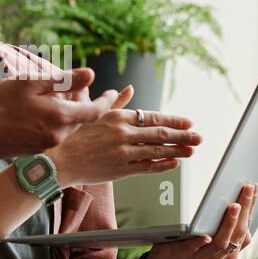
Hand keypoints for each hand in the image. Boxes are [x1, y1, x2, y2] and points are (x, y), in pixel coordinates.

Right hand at [0, 68, 119, 158]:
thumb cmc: (1, 102)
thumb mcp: (31, 84)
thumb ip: (64, 80)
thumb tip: (91, 74)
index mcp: (61, 117)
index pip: (95, 111)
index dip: (107, 102)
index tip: (115, 94)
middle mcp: (59, 135)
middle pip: (81, 119)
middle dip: (83, 104)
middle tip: (77, 88)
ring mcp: (47, 146)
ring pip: (67, 127)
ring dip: (68, 114)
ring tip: (56, 97)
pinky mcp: (36, 151)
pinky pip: (54, 136)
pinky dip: (55, 124)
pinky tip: (42, 113)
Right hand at [45, 85, 202, 185]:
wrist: (58, 160)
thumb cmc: (75, 137)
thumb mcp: (94, 114)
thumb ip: (114, 102)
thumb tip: (129, 88)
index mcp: (117, 117)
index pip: (153, 117)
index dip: (173, 121)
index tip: (188, 122)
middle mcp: (123, 133)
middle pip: (160, 134)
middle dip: (183, 135)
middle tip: (199, 137)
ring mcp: (123, 152)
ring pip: (157, 150)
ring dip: (178, 150)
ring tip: (192, 150)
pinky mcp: (120, 170)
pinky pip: (147, 167)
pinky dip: (163, 165)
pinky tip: (174, 163)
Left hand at [145, 182, 257, 258]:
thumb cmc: (189, 250)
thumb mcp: (210, 241)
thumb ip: (222, 227)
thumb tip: (230, 198)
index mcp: (230, 251)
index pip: (246, 227)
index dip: (252, 208)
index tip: (254, 188)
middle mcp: (221, 256)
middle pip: (238, 233)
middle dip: (246, 209)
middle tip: (248, 189)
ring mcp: (204, 258)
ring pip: (221, 242)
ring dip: (229, 224)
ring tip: (234, 206)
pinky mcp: (185, 256)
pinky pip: (194, 249)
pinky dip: (201, 242)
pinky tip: (206, 236)